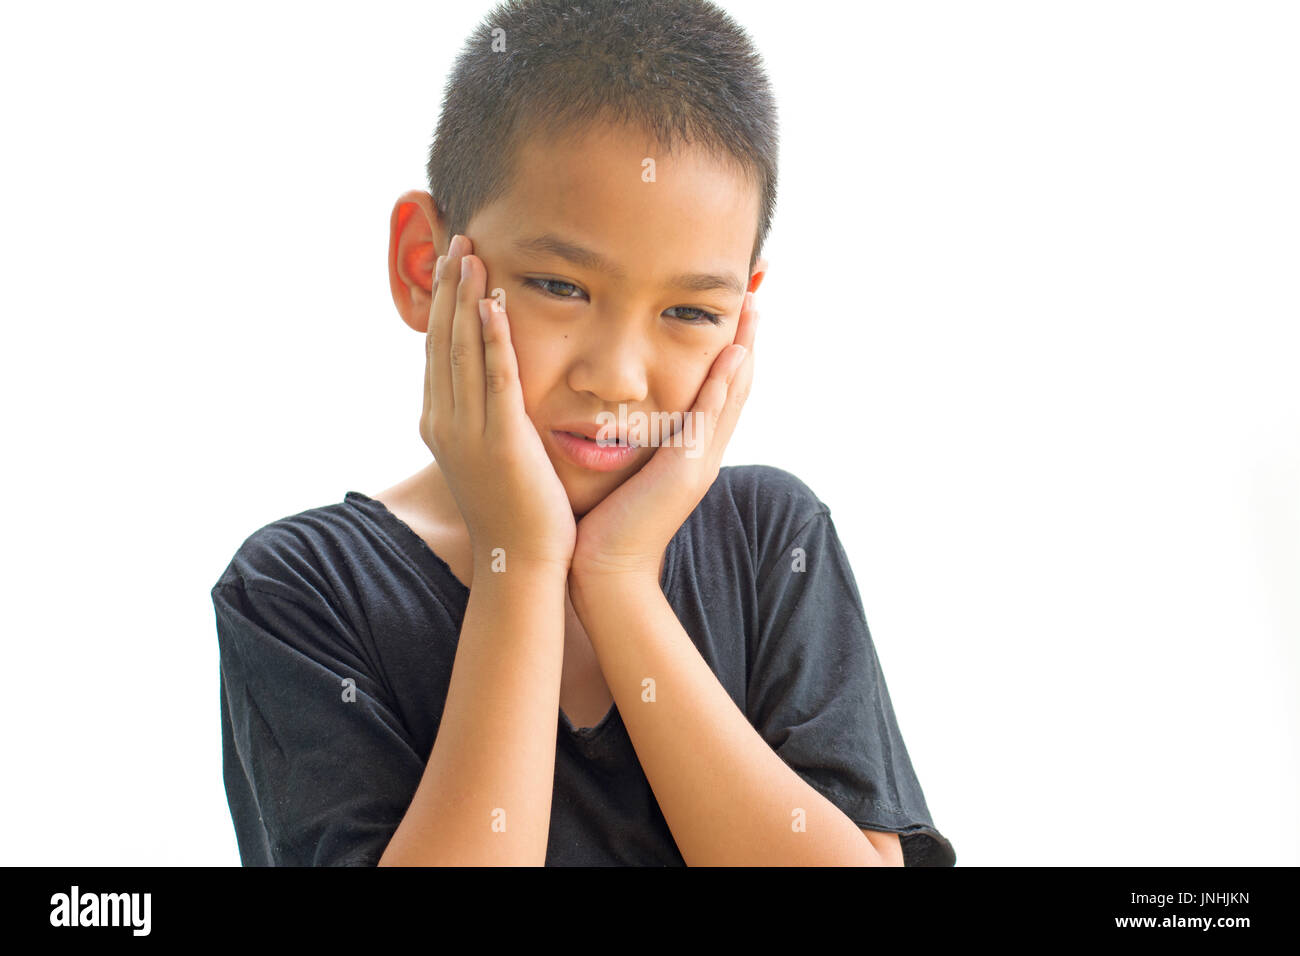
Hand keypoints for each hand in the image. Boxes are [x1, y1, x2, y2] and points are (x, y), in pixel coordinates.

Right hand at [421, 234, 575, 569]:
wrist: (519, 564)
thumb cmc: (516, 515)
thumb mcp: (489, 459)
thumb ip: (487, 421)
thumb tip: (494, 395)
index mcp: (441, 424)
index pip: (439, 352)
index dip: (443, 305)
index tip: (450, 264)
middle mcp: (445, 422)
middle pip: (444, 341)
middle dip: (448, 289)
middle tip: (454, 240)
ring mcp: (468, 432)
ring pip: (464, 351)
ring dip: (466, 298)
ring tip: (470, 253)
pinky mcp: (500, 442)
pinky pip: (495, 379)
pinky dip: (493, 338)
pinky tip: (494, 302)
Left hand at [570, 290, 758, 581]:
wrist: (607, 568)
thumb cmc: (605, 522)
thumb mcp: (625, 471)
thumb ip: (630, 442)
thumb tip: (616, 416)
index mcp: (689, 450)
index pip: (718, 391)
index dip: (730, 352)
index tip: (733, 313)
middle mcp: (703, 452)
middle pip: (737, 385)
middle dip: (748, 339)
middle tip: (756, 294)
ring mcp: (700, 461)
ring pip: (732, 395)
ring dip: (745, 350)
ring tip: (754, 309)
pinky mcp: (688, 470)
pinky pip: (712, 418)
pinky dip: (724, 385)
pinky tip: (732, 353)